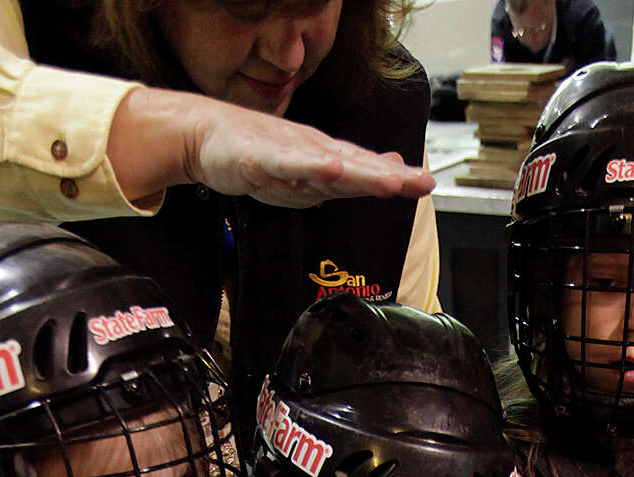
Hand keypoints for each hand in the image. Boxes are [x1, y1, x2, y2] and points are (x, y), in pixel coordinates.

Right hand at [111, 88, 435, 207]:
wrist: (206, 135)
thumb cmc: (258, 153)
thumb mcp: (311, 167)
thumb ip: (350, 173)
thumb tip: (392, 170)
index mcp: (325, 158)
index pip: (367, 169)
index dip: (398, 177)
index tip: (427, 183)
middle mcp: (313, 152)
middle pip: (357, 167)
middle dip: (388, 176)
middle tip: (418, 182)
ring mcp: (288, 154)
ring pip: (329, 165)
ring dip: (359, 172)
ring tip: (387, 179)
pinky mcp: (260, 158)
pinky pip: (288, 165)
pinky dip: (309, 166)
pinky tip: (329, 167)